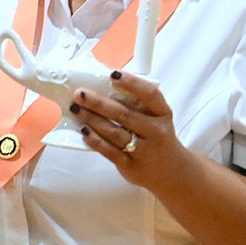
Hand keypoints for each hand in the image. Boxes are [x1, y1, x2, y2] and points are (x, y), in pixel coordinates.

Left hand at [70, 70, 184, 186]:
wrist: (169, 170)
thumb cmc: (155, 136)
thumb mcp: (155, 117)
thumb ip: (135, 104)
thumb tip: (102, 86)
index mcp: (162, 113)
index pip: (150, 94)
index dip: (132, 83)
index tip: (113, 74)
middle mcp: (155, 131)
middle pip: (124, 114)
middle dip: (98, 103)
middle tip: (80, 94)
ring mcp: (144, 150)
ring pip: (114, 133)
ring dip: (92, 120)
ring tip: (76, 109)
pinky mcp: (130, 165)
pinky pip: (109, 151)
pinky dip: (95, 140)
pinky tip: (83, 131)